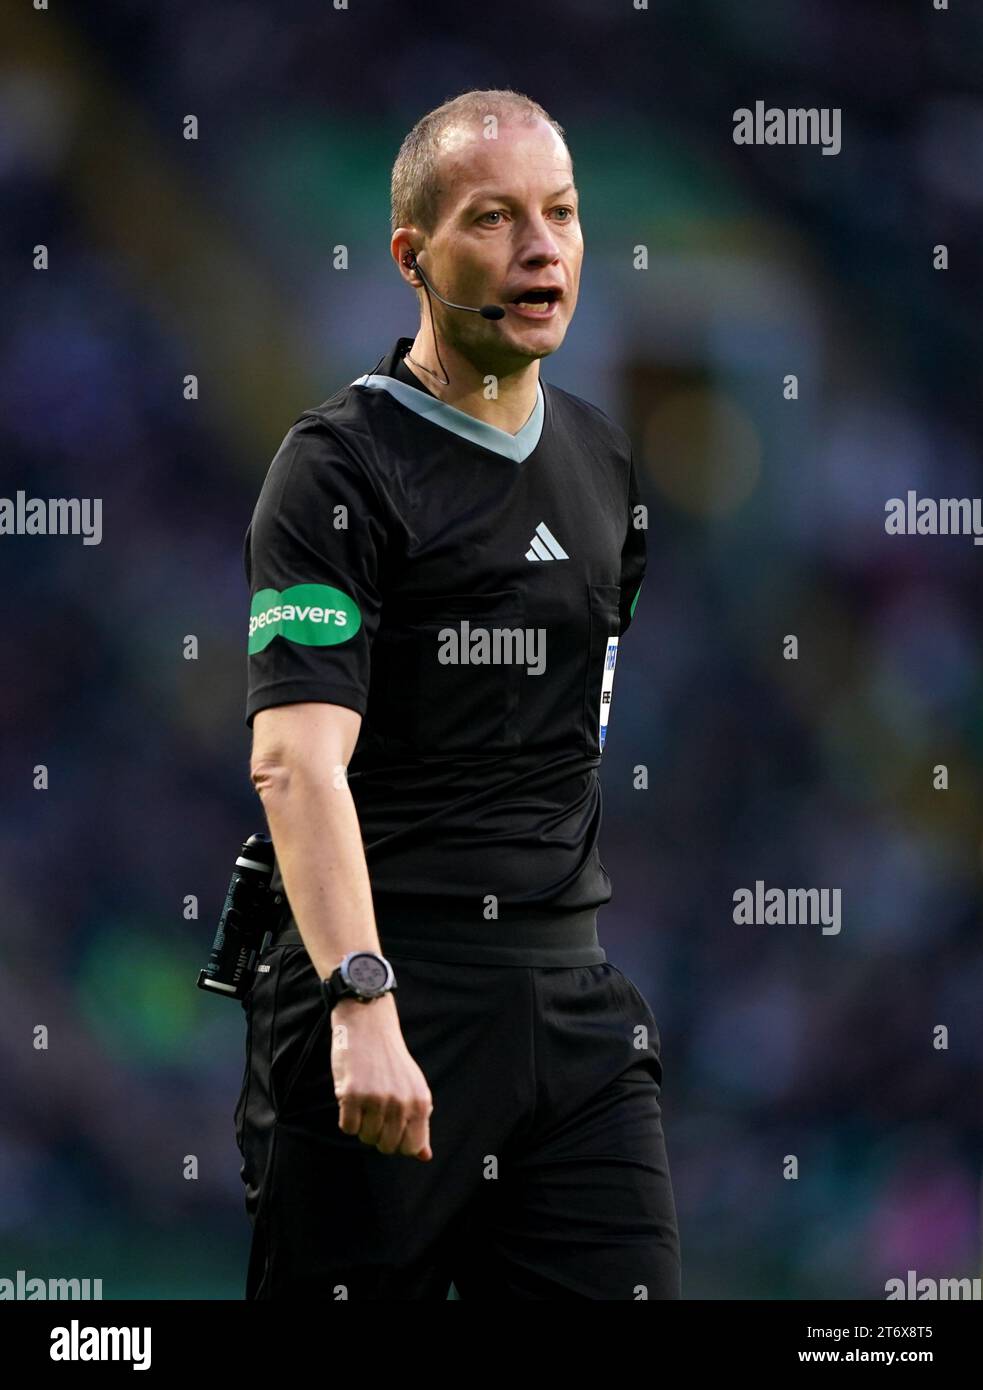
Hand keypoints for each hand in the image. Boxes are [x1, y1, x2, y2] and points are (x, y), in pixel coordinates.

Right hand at [330, 995, 433, 1159]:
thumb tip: (424, 1157)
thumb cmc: (390, 1060)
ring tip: (364, 1099)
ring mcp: (377, 1099)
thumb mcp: (413, 1088)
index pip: (412, 1148)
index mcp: (420, 1102)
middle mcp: (401, 1103)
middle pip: (386, 1146)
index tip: (391, 1125)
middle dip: (377, 1133)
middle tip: (374, 1109)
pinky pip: (347, 1127)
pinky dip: (346, 1117)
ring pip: (365, 1137)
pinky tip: (351, 1095)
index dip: (398, 1142)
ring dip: (361, 1123)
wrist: (368, 1025)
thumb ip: (419, 1123)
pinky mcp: (353, 1094)